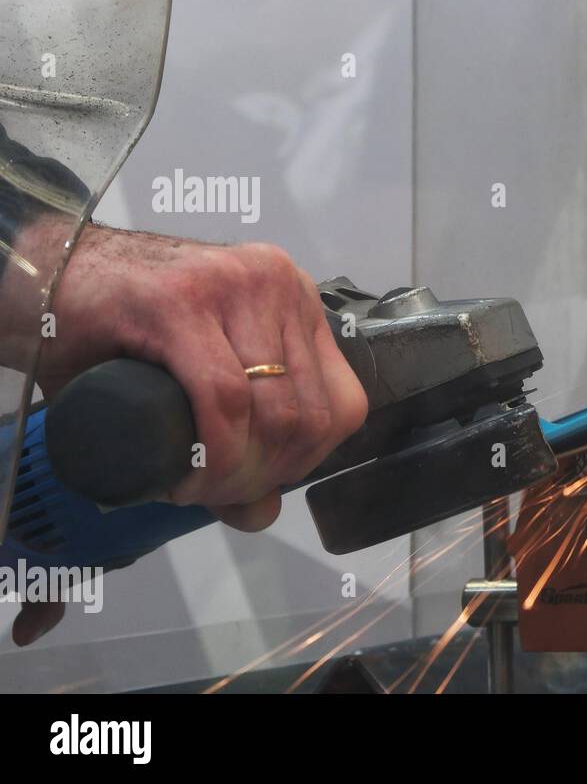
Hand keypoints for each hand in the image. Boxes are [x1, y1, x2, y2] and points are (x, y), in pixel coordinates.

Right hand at [38, 221, 367, 528]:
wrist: (39, 277)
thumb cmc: (117, 328)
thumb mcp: (196, 383)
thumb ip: (236, 443)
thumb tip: (262, 512)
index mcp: (294, 302)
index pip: (342, 404)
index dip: (306, 463)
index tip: (256, 484)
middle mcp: (276, 284)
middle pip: (308, 416)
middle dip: (262, 476)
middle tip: (210, 491)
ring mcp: (233, 285)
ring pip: (271, 412)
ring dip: (232, 472)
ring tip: (189, 484)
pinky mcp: (180, 300)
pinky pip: (221, 397)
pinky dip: (207, 452)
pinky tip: (180, 473)